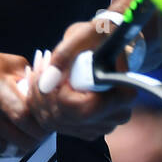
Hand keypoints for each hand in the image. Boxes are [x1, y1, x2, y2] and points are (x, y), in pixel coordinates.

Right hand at [0, 51, 50, 158]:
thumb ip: (27, 76)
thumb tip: (48, 93)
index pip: (24, 116)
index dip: (41, 124)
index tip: (48, 123)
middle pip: (20, 139)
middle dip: (35, 139)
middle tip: (40, 133)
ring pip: (9, 150)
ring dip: (18, 144)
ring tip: (19, 130)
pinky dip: (1, 146)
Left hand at [18, 20, 136, 140]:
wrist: (104, 42)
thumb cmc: (98, 35)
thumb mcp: (84, 34)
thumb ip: (64, 55)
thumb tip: (46, 83)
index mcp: (123, 94)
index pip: (80, 110)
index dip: (56, 93)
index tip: (50, 68)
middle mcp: (116, 115)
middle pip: (64, 118)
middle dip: (41, 92)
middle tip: (38, 65)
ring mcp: (101, 125)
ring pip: (53, 122)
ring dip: (37, 96)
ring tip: (38, 70)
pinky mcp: (86, 127)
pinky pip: (52, 123)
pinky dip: (40, 103)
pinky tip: (40, 82)